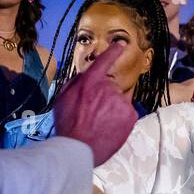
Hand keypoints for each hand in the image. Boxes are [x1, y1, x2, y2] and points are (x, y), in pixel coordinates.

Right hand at [51, 41, 138, 165]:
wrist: (78, 148)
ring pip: (119, 101)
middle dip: (104, 97)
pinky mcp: (130, 115)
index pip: (104, 62)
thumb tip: (86, 75)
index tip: (120, 45)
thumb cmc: (67, 124)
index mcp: (90, 82)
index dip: (113, 52)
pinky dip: (119, 119)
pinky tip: (108, 128)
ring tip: (98, 123)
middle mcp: (108, 88)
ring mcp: (121, 101)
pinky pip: (127, 113)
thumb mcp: (63, 98)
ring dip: (111, 109)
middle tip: (92, 113)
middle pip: (110, 87)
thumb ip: (76, 82)